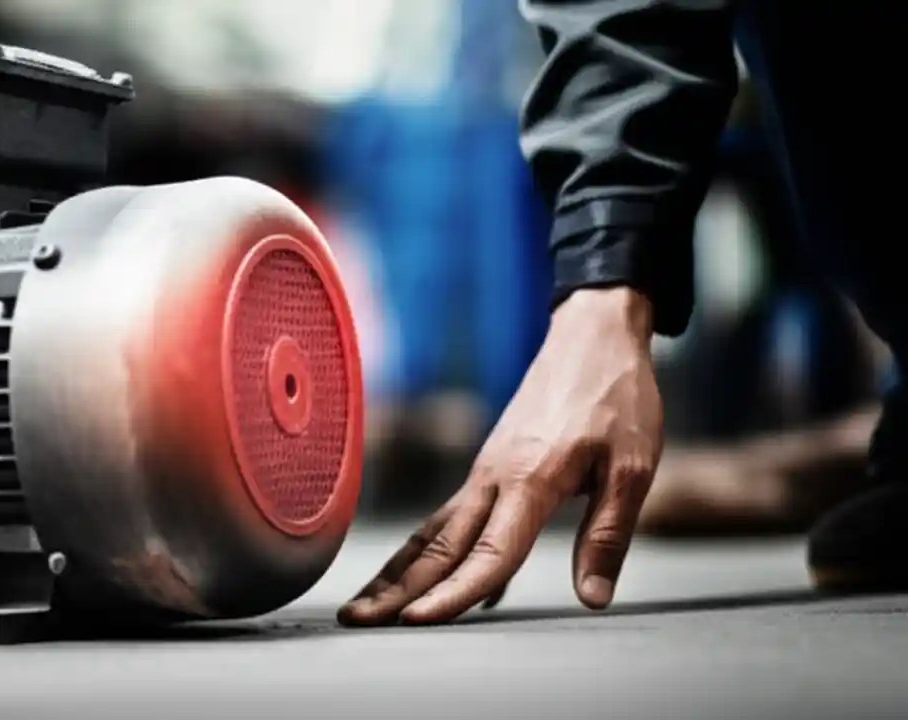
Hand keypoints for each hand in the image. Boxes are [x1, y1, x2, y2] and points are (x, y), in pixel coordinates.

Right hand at [339, 287, 662, 624]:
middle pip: (438, 546)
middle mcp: (493, 477)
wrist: (593, 335)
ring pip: (431, 532)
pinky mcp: (488, 468)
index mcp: (530, 480)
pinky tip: (422, 582)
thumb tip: (592, 597)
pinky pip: (449, 518)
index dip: (455, 593)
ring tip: (361, 604)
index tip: (415, 623)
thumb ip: (608, 534)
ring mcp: (484, 472)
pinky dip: (426, 553)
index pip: (489, 553)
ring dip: (395, 571)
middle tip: (353, 620)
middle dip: (394, 588)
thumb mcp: (633, 467)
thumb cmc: (618, 398)